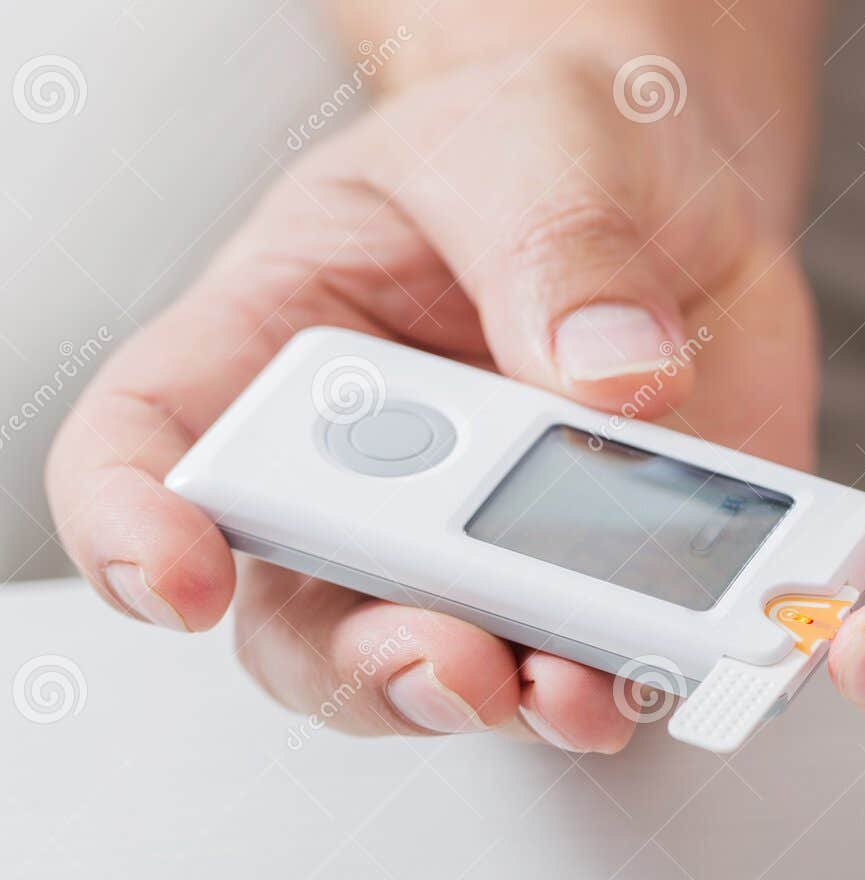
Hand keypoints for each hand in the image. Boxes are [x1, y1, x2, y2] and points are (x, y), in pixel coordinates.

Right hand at [47, 21, 817, 751]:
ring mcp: (488, 547)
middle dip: (367, 662)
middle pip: (305, 615)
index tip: (179, 578)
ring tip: (573, 682)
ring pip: (455, 668)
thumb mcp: (541, 141)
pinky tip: (671, 657)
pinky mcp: (605, 578)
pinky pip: (601, 663)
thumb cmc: (554, 151)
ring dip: (507, 697)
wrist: (677, 192)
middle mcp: (366, 477)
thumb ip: (557, 244)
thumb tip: (613, 377)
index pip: (151, 439)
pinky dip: (634, 682)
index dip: (130, 524)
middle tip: (446, 654)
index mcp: (281, 342)